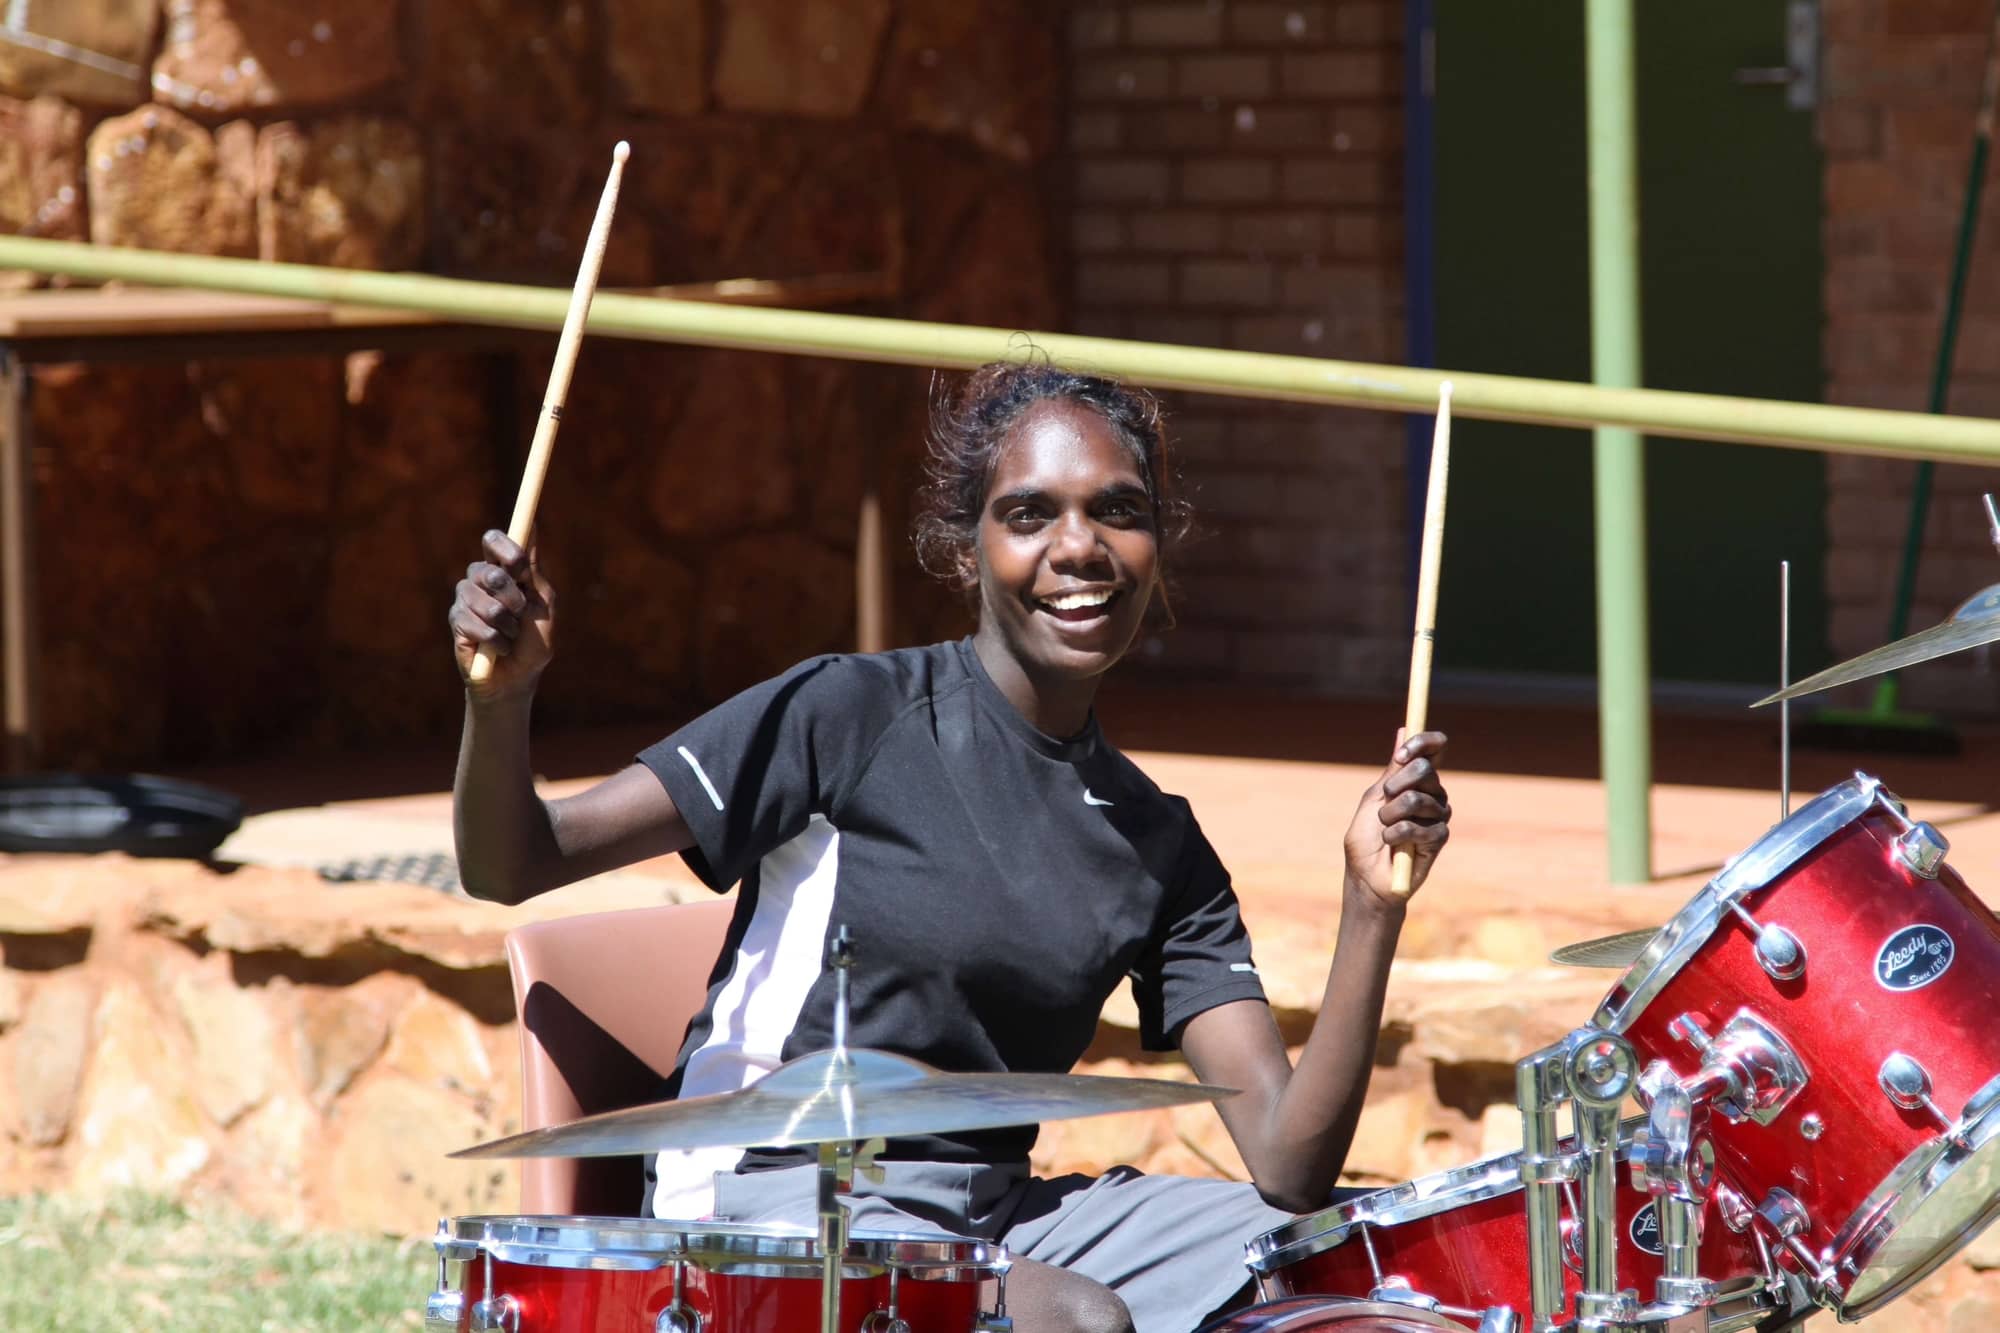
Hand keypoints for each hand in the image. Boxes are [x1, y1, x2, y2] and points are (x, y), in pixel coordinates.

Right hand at [448, 530, 554, 700]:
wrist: (518, 678)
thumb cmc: (534, 641)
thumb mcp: (543, 604)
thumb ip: (533, 570)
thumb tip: (531, 525)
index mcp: (503, 570)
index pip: (493, 541)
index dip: (505, 548)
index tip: (520, 565)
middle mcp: (480, 580)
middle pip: (488, 571)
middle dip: (511, 596)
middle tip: (520, 613)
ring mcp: (465, 600)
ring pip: (483, 601)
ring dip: (506, 624)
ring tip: (511, 636)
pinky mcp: (456, 622)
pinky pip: (475, 624)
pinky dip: (496, 640)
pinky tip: (498, 648)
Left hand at [1342, 730, 1449, 908]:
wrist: (1368, 877)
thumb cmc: (1365, 839)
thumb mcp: (1374, 798)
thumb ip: (1392, 769)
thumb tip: (1403, 729)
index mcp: (1415, 780)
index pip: (1433, 749)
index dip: (1422, 743)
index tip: (1401, 754)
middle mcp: (1431, 793)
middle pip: (1426, 769)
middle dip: (1397, 784)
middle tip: (1384, 800)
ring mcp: (1438, 815)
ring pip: (1418, 799)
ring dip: (1391, 815)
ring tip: (1384, 831)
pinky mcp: (1439, 837)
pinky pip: (1420, 826)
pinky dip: (1397, 834)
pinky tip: (1393, 845)